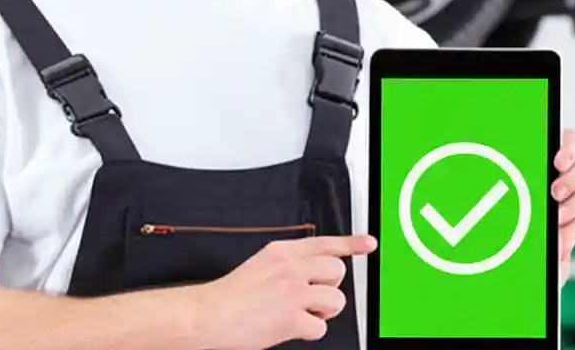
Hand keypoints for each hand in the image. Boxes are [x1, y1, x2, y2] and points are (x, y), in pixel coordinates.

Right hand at [194, 234, 376, 349]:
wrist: (205, 317)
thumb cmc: (229, 298)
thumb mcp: (260, 267)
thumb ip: (287, 266)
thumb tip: (313, 276)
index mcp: (281, 252)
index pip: (325, 242)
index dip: (352, 244)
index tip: (369, 244)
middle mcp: (290, 267)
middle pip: (337, 271)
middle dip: (329, 288)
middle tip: (310, 299)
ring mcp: (293, 291)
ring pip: (336, 300)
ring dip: (323, 311)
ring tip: (300, 315)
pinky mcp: (292, 317)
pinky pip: (321, 327)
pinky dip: (309, 332)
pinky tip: (290, 328)